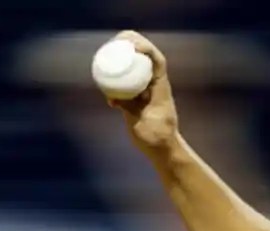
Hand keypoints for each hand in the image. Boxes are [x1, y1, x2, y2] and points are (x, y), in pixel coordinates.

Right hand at [106, 31, 178, 153]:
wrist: (162, 149)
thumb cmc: (158, 137)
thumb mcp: (143, 122)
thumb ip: (131, 109)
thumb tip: (114, 98)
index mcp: (160, 86)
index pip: (157, 60)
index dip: (146, 48)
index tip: (131, 45)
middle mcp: (153, 84)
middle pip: (145, 57)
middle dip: (131, 44)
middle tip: (114, 43)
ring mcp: (144, 90)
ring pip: (135, 66)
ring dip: (122, 57)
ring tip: (106, 55)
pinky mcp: (135, 99)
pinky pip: (125, 83)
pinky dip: (115, 82)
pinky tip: (106, 92)